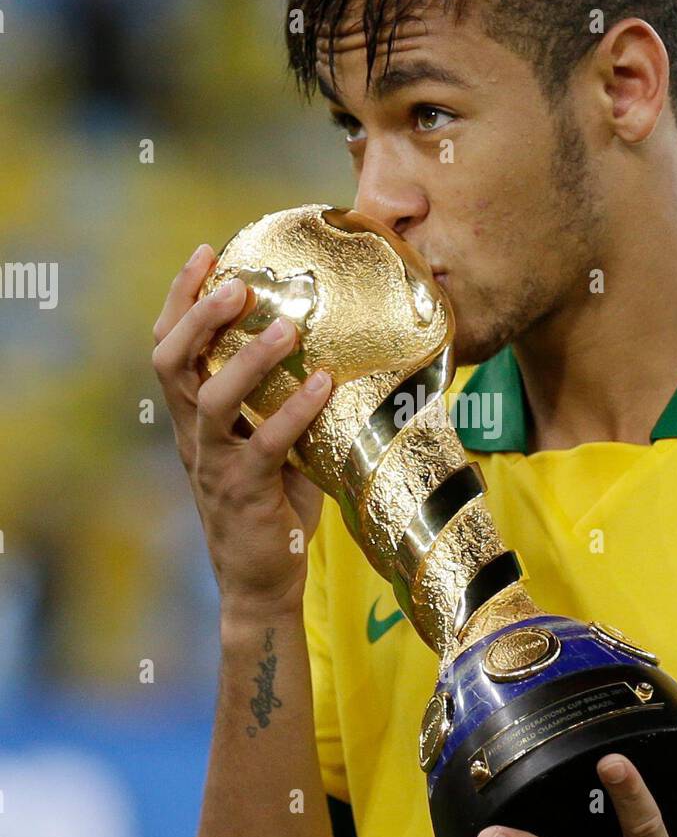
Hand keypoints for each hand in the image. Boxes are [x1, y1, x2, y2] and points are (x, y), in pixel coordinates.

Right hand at [152, 244, 332, 616]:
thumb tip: (346, 350)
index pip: (170, 347)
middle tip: (238, 284)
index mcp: (194, 417)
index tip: (207, 254)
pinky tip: (322, 385)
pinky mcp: (244, 492)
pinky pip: (264, 446)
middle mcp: (194, 434)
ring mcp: (214, 463)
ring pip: (209, 400)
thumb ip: (292, 402)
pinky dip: (294, 413)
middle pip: (171, 362)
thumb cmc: (274, 506)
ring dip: (247, 359)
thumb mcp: (278, 443)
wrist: (261, 582)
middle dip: (198, 316)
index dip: (181, 299)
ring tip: (287, 329)